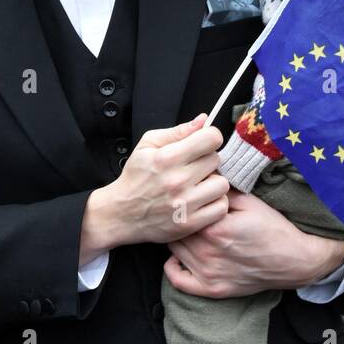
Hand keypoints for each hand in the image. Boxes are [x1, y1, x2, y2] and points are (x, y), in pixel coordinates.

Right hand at [85, 113, 229, 250]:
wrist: (121, 213)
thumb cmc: (135, 177)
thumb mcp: (147, 145)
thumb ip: (178, 131)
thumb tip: (204, 120)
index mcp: (167, 158)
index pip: (211, 139)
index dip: (210, 138)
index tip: (204, 143)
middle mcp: (177, 181)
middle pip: (216, 160)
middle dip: (207, 161)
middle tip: (194, 167)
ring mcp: (185, 204)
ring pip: (222, 184)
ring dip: (213, 183)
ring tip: (198, 185)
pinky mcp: (190, 223)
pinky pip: (220, 208)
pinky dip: (214, 203)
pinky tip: (201, 200)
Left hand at [163, 188, 343, 296]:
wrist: (295, 260)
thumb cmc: (274, 228)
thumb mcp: (249, 201)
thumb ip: (221, 191)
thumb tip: (201, 177)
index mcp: (214, 229)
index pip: (183, 210)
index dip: (185, 201)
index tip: (189, 195)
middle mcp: (207, 253)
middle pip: (176, 230)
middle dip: (180, 219)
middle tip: (187, 212)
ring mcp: (208, 274)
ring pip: (174, 250)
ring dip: (178, 238)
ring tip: (188, 229)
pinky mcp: (212, 289)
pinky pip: (178, 280)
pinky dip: (172, 267)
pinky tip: (180, 256)